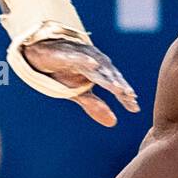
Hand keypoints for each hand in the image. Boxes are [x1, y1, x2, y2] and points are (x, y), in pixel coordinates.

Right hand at [23, 38, 139, 126]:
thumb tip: (114, 123)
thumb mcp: (78, 93)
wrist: (43, 53)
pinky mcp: (67, 54)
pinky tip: (93, 64)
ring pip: (97, 68)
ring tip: (118, 88)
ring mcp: (82, 56)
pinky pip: (77, 57)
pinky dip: (86, 60)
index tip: (135, 108)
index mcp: (100, 72)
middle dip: (120, 86)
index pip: (115, 85)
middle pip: (110, 76)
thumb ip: (95, 105)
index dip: (124, 96)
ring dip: (107, 76)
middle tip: (131, 97)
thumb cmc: (64, 72)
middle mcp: (95, 63)